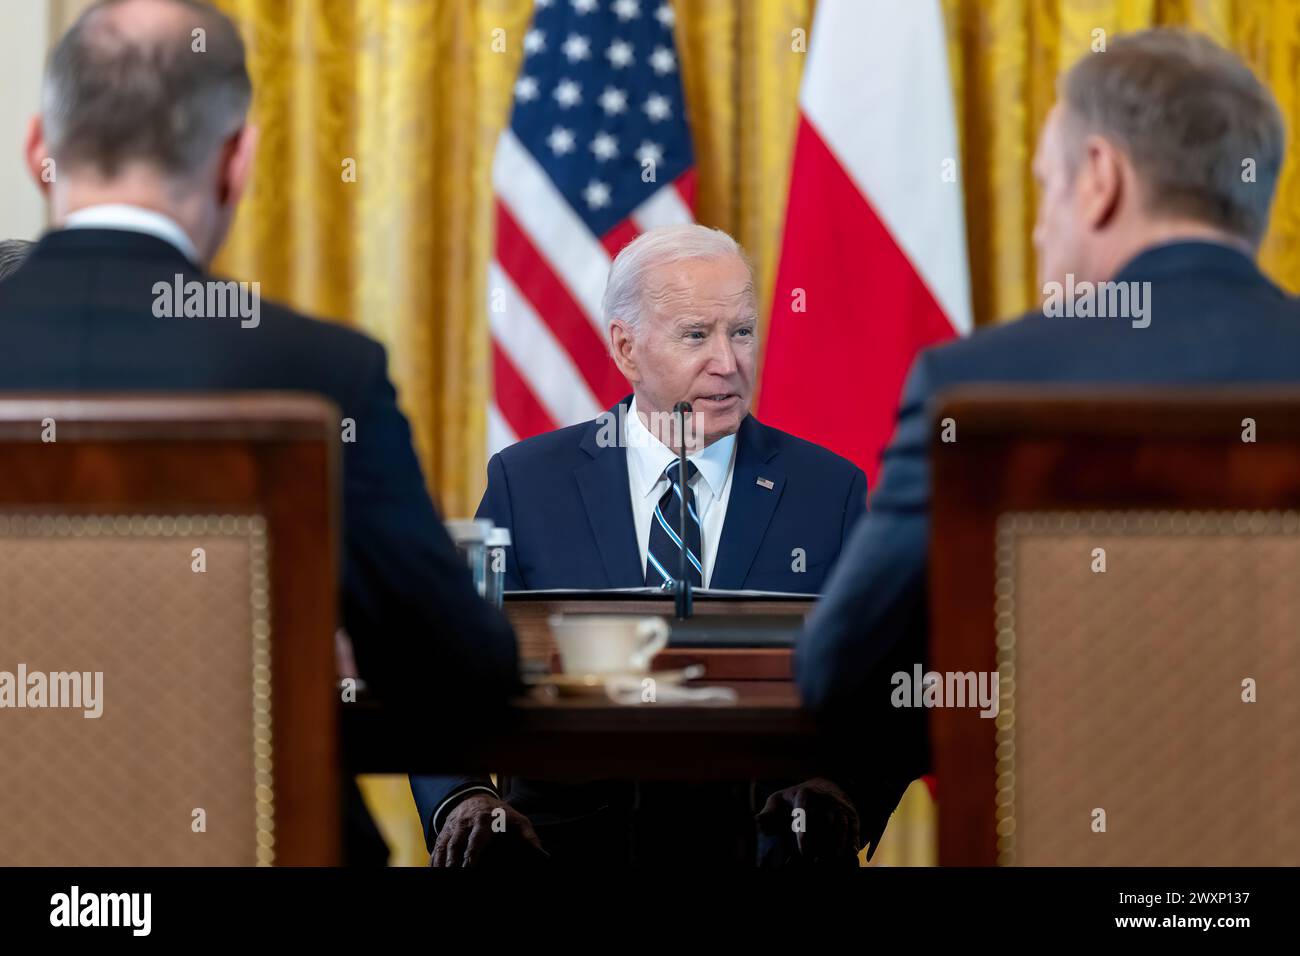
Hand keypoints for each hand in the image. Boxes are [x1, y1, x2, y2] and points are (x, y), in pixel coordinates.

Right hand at [431, 794, 546, 866]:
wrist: (475, 797)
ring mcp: (453, 827)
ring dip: (442, 861)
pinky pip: (437, 846)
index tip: (470, 865)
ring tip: (442, 873)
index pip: (476, 838)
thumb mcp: (516, 820)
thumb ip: (528, 836)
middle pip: (457, 843)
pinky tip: (434, 869)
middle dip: (454, 860)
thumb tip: (541, 853)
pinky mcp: (444, 832)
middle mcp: (466, 823)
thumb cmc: (499, 813)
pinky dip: (434, 859)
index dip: (472, 852)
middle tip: (453, 872)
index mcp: (484, 820)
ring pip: (444, 845)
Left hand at [756, 777, 859, 864]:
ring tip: (833, 862)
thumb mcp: (778, 802)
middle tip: (817, 863)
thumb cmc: (794, 800)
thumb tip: (758, 823)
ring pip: (843, 825)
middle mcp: (825, 798)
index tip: (804, 854)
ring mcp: (840, 805)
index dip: (805, 834)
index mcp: (804, 795)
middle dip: (823, 844)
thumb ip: (767, 814)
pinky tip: (852, 854)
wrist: (822, 787)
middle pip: (826, 822)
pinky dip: (854, 841)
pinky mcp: (852, 813)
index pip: (804, 814)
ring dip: (839, 845)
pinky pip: (855, 827)